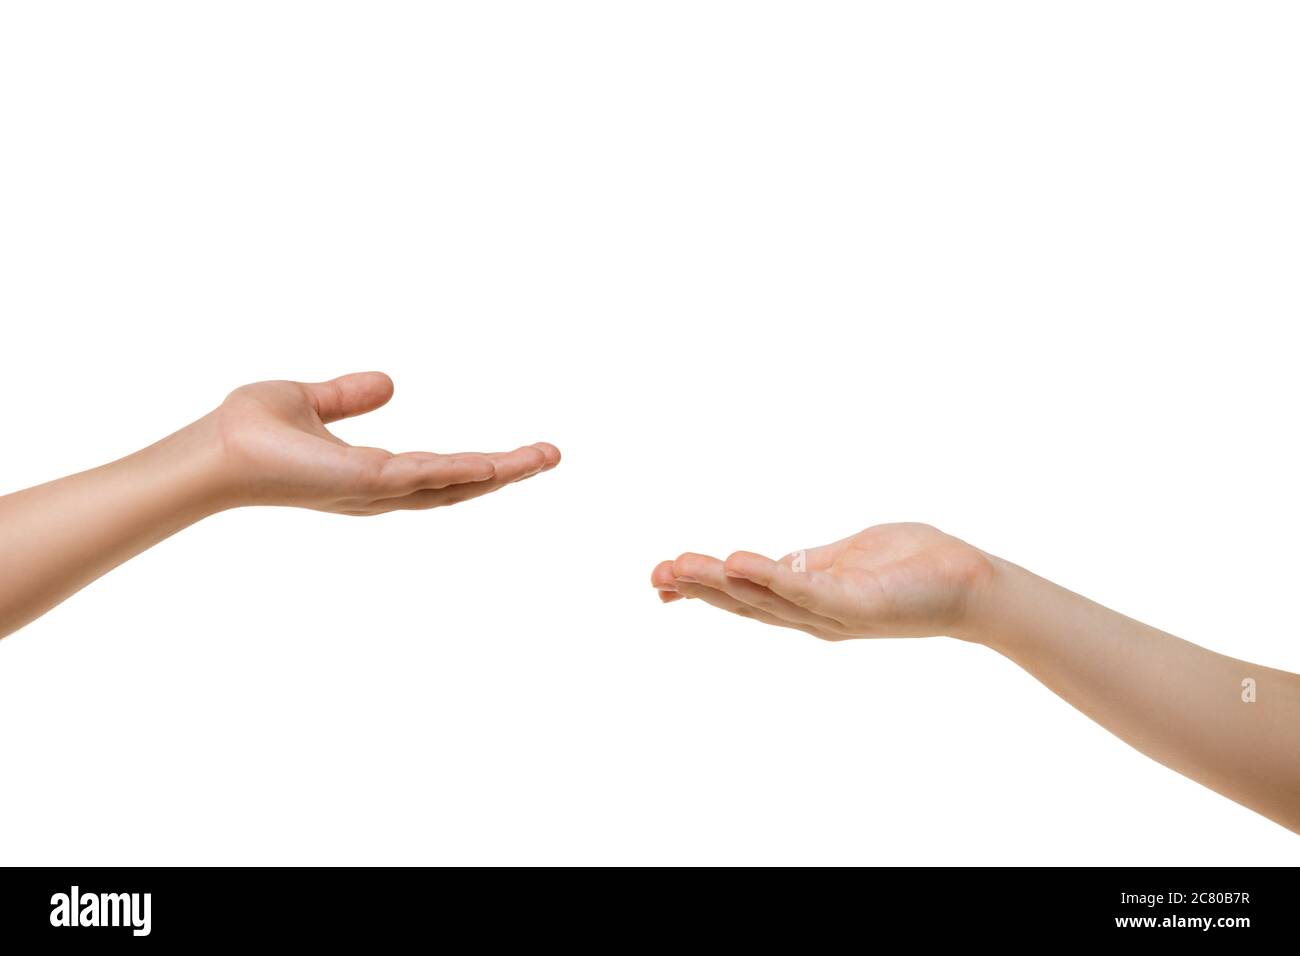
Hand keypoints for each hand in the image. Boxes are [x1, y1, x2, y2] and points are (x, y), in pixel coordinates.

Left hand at [209, 372, 559, 513]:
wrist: (211, 453)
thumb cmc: (247, 432)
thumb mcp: (309, 399)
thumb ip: (349, 396)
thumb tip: (392, 383)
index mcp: (372, 473)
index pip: (439, 471)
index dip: (481, 465)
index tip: (519, 453)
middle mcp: (382, 490)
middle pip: (460, 485)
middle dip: (508, 473)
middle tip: (551, 457)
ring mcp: (378, 490)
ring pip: (456, 484)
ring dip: (504, 472)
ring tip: (546, 458)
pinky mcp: (369, 482)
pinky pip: (430, 477)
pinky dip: (468, 471)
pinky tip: (500, 464)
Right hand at [651, 522, 994, 640]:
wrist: (972, 582)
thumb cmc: (915, 565)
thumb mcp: (845, 558)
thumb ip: (805, 562)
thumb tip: (760, 562)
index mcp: (808, 600)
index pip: (745, 596)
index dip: (702, 589)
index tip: (660, 581)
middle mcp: (814, 615)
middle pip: (745, 602)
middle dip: (699, 588)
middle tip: (656, 574)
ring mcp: (834, 613)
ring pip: (766, 599)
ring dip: (721, 583)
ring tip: (681, 566)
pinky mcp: (858, 604)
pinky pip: (807, 590)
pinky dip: (770, 577)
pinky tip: (738, 562)